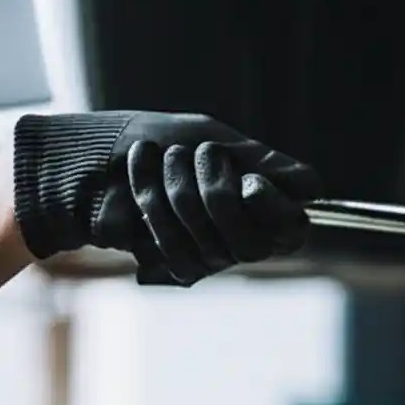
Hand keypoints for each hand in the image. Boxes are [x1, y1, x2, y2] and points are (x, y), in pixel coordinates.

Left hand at [13, 111, 318, 285]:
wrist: (91, 160)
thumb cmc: (156, 141)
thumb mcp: (212, 138)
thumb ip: (263, 164)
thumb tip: (314, 189)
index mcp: (262, 196)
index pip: (295, 224)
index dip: (274, 207)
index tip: (249, 182)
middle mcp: (246, 229)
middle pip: (255, 241)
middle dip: (217, 193)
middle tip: (193, 155)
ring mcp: (214, 251)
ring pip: (215, 246)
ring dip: (180, 193)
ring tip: (161, 160)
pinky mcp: (180, 265)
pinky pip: (181, 255)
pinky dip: (156, 208)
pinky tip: (139, 179)